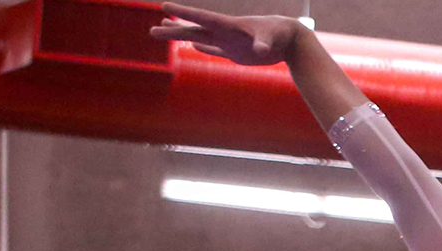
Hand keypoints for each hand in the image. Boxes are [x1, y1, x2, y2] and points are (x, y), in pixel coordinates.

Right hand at [150, 3, 300, 64]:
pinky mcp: (235, 53)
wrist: (289, 40)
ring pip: (199, 38)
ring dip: (181, 35)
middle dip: (173, 30)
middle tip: (152, 30)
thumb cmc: (280, 35)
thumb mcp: (272, 39)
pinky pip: (214, 50)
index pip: (201, 17)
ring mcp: (228, 42)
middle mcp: (224, 32)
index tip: (165, 7)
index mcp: (228, 25)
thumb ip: (263, 43)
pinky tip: (193, 45)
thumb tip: (261, 48)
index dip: (183, 13)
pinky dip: (203, 48)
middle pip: (193, 30)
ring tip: (162, 29)